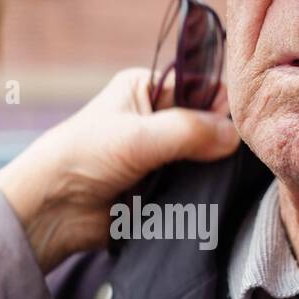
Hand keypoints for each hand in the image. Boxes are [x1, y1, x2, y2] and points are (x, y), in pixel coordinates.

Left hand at [0, 68, 240, 272]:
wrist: (52, 211)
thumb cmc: (83, 157)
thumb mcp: (138, 135)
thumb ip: (189, 132)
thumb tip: (235, 137)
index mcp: (148, 88)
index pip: (202, 87)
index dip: (224, 105)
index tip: (246, 126)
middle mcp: (156, 118)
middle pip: (208, 125)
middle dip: (222, 143)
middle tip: (239, 160)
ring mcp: (161, 155)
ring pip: (205, 159)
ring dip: (212, 172)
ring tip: (227, 182)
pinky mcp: (162, 188)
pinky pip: (196, 188)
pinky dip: (203, 194)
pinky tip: (215, 199)